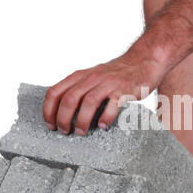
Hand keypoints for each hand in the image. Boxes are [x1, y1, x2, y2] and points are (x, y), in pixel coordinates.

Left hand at [43, 48, 166, 134]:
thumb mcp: (92, 76)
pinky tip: (102, 125)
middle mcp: (92, 78)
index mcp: (80, 76)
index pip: (55, 92)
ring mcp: (108, 83)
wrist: (144, 60)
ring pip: (88, 102)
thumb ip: (78, 89)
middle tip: (65, 131)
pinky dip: (105, 118)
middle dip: (63, 119)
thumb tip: (61, 111)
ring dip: (81, 120)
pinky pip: (112, 105)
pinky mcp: (124, 90)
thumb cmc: (117, 73)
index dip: (48, 110)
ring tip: (81, 132)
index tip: (50, 124)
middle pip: (69, 99)